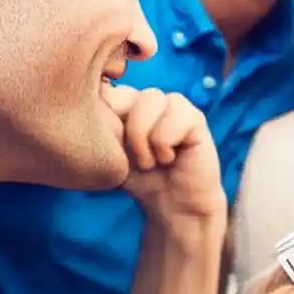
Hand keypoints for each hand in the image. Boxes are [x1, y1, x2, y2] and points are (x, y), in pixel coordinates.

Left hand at [104, 85, 224, 219]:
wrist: (171, 205)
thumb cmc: (138, 179)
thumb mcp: (106, 149)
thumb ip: (99, 120)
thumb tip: (98, 92)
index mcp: (125, 101)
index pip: (104, 88)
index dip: (103, 118)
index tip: (113, 149)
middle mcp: (149, 98)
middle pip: (124, 92)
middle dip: (124, 132)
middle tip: (133, 159)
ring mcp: (173, 104)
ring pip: (149, 99)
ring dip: (144, 139)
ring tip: (152, 161)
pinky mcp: (195, 117)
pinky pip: (174, 116)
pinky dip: (165, 143)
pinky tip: (171, 158)